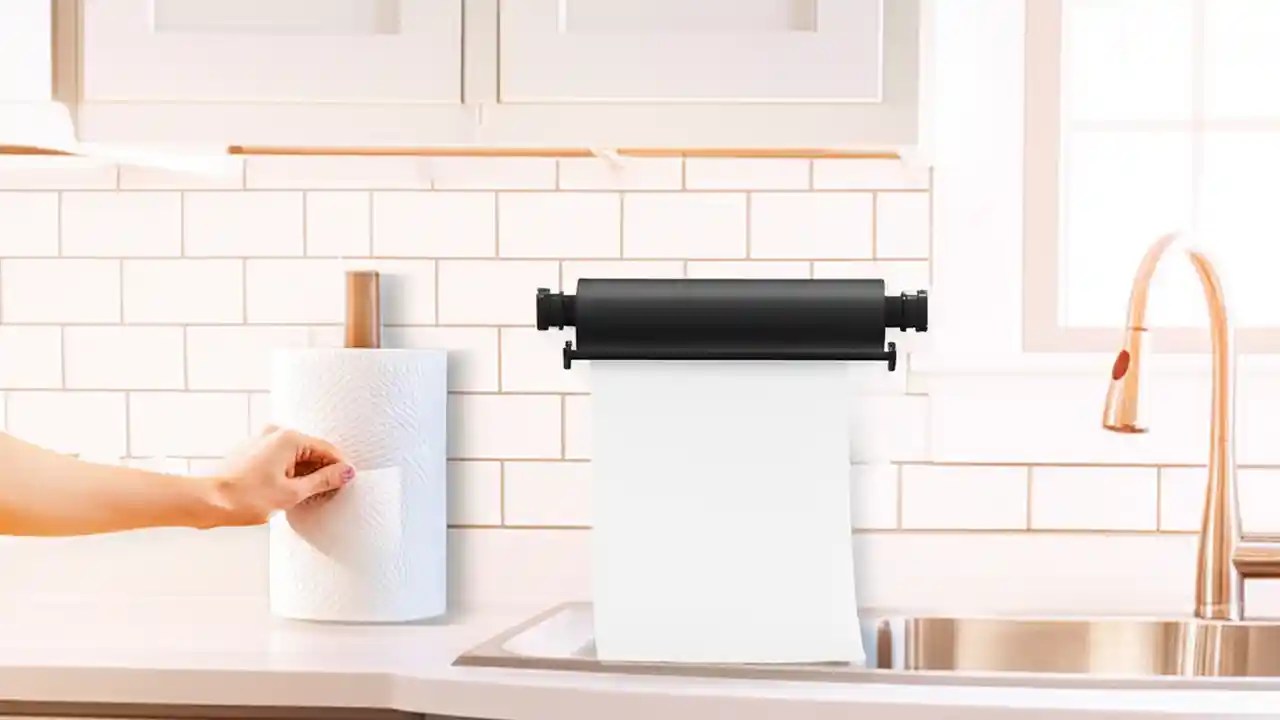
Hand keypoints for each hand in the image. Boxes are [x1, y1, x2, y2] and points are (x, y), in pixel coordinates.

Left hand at [210, 426, 353, 526]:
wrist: (208, 502)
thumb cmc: (246, 498)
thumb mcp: (292, 493)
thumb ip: (323, 480)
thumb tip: (345, 473)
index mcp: (288, 438)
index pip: (326, 449)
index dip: (339, 467)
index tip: (347, 481)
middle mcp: (274, 433)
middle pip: (310, 450)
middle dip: (322, 470)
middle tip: (329, 491)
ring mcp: (260, 440)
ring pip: (295, 455)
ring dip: (304, 472)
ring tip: (308, 495)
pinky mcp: (251, 452)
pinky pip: (279, 458)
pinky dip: (288, 471)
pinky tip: (288, 491)